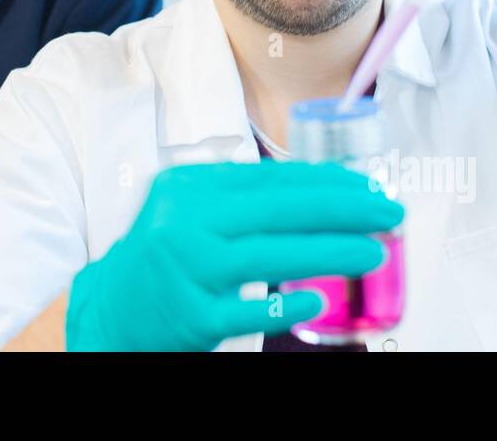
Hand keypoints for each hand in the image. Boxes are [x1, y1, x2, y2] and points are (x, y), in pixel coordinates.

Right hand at [65, 160, 403, 351]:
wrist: (108, 309)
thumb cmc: (162, 254)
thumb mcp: (188, 208)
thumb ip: (238, 195)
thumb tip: (320, 191)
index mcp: (189, 189)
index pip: (268, 180)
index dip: (324, 182)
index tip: (367, 187)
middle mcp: (185, 224)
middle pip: (276, 212)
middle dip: (341, 210)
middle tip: (388, 212)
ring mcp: (187, 271)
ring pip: (269, 257)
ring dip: (329, 253)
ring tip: (373, 252)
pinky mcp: (191, 316)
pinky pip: (247, 310)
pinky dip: (283, 305)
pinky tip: (316, 300)